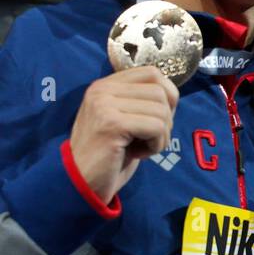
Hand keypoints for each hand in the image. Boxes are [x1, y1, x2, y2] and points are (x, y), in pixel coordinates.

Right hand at [67, 66, 178, 202]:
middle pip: (161, 92)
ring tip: (141, 147)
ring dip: (161, 136)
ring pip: (161, 111)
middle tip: (149, 138)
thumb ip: (141, 101)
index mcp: (105, 85)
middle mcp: (102, 90)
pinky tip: (138, 154)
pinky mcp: (112, 124)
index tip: (158, 119)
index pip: (152, 72)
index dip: (167, 95)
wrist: (81, 182)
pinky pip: (157, 127)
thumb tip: (172, 93)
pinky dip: (157, 145)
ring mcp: (105, 105)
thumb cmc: (109, 154)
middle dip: (166, 120)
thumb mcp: (124, 119)